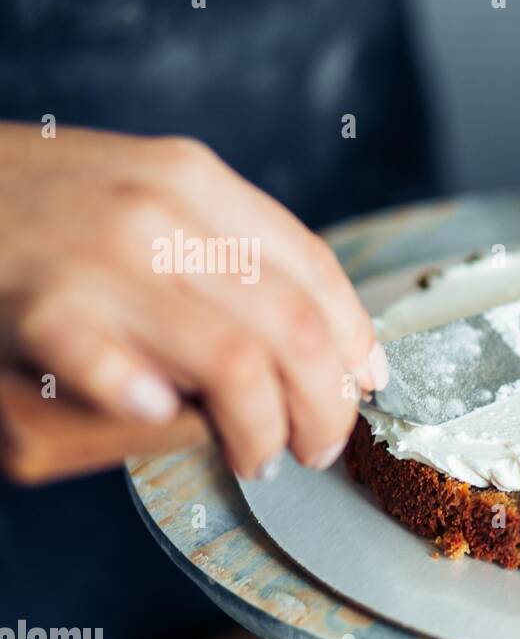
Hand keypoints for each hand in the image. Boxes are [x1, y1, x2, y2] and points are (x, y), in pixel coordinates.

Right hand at [0, 123, 386, 477]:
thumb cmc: (36, 201)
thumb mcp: (143, 192)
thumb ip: (221, 249)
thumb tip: (315, 339)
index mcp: (196, 182)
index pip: (316, 269)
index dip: (356, 340)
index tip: (365, 383)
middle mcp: (161, 214)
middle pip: (295, 328)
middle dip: (327, 405)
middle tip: (320, 445)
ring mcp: (101, 260)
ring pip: (236, 363)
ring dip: (264, 428)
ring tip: (260, 456)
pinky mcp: (41, 311)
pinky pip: (121, 376)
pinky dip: (154, 411)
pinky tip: (163, 423)